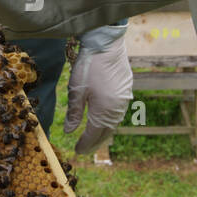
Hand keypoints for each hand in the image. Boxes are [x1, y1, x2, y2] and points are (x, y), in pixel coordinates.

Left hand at [63, 25, 132, 154]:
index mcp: (104, 112)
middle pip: (106, 133)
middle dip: (95, 143)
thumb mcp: (76, 90)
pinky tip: (104, 120)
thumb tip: (69, 131)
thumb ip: (73, 113)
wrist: (107, 45)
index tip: (77, 151)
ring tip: (93, 137)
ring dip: (103, 133)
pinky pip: (118, 113)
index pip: (93, 135)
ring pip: (114, 123)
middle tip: (85, 148)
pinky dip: (109, 121)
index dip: (85, 144)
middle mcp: (117, 110)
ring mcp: (124, 101)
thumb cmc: (89, 67)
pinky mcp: (127, 91)